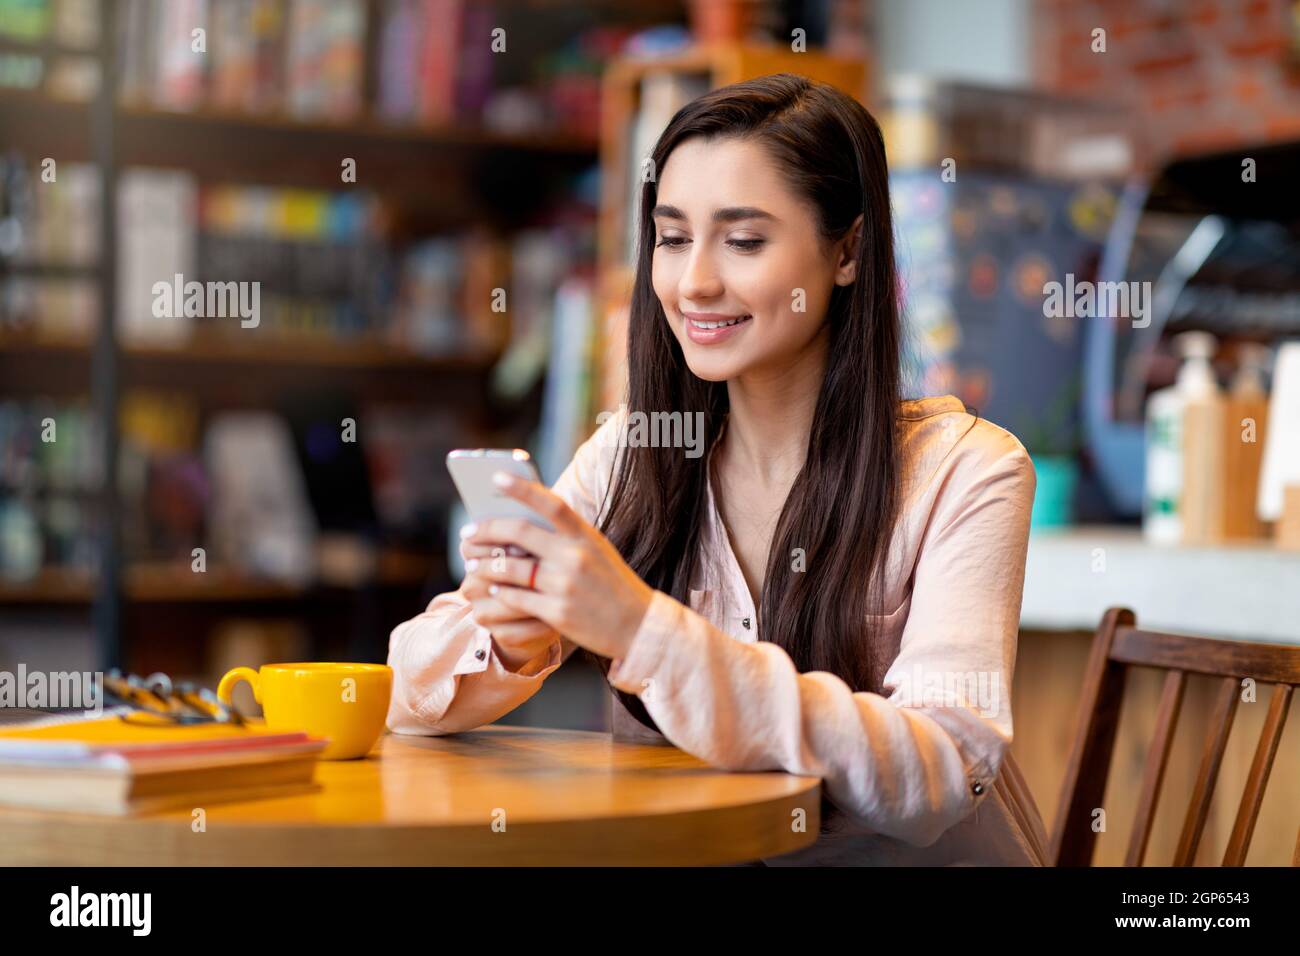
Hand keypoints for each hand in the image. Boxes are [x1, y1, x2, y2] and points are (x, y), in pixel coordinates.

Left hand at [460, 471, 654, 659]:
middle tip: (468, 532)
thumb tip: (524, 518)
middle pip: (519, 533)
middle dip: (487, 530)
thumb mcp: (597, 551)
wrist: (638, 626)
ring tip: (472, 564)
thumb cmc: (612, 584)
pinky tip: (492, 589)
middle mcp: (575, 557)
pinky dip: (500, 592)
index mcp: (586, 537)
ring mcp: (565, 585)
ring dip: (486, 565)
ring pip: (510, 568)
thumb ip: (567, 535)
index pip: (551, 503)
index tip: (496, 478)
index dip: (522, 488)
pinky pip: (516, 598)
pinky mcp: (557, 613)